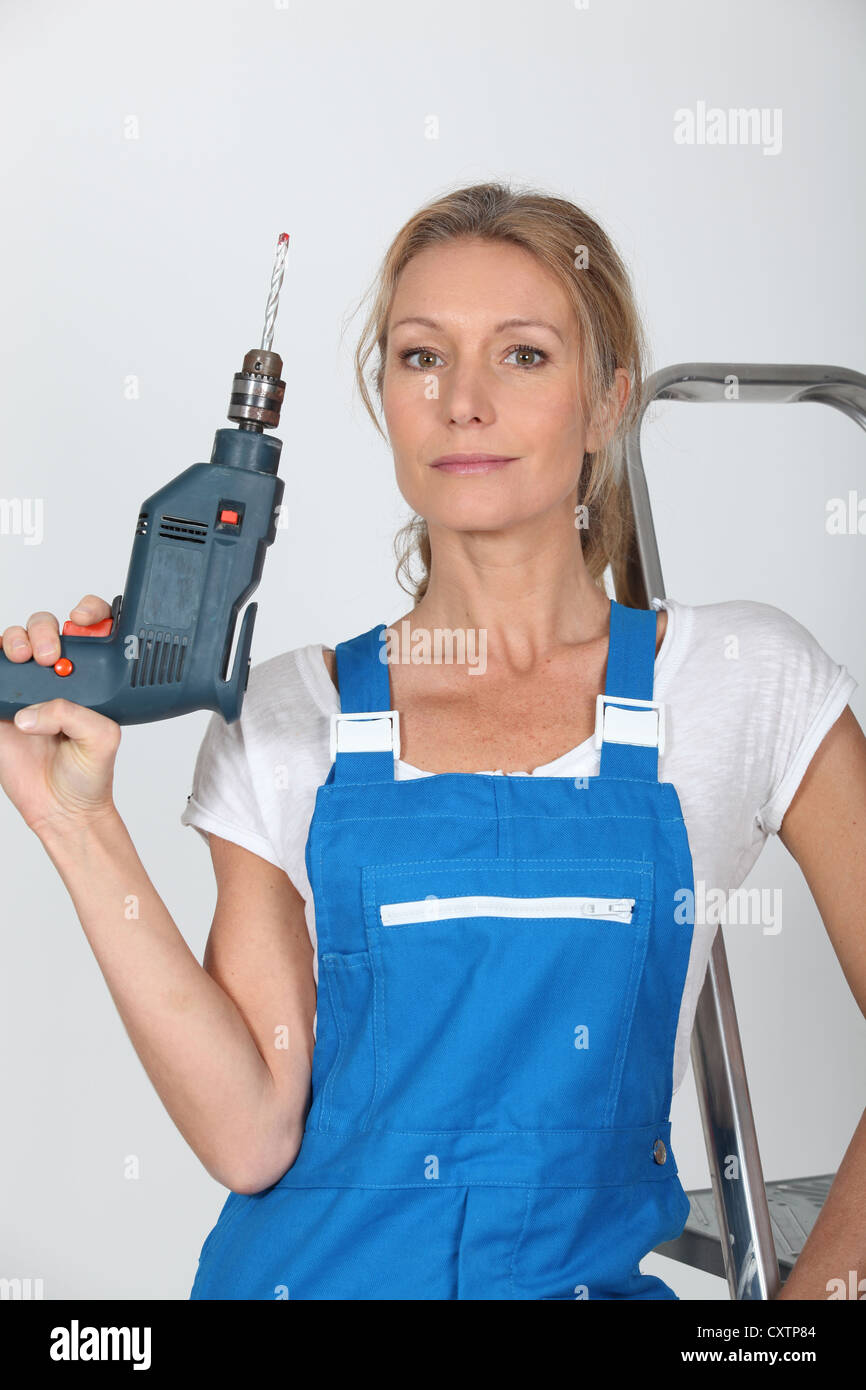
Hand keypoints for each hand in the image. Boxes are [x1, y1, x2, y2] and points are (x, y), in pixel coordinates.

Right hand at [0, 595, 121, 837]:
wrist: (62, 809)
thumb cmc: (89, 774)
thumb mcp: (101, 739)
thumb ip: (73, 715)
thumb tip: (31, 712)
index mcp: (89, 678)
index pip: (89, 629)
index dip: (88, 613)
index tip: (82, 618)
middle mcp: (54, 677)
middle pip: (40, 629)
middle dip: (42, 630)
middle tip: (47, 654)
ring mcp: (24, 690)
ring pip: (9, 645)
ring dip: (12, 641)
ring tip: (19, 659)